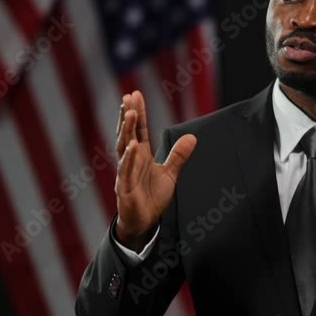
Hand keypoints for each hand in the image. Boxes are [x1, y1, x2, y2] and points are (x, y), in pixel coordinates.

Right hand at [114, 90, 196, 250]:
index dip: (137, 112)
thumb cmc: (152, 196)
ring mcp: (125, 172)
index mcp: (140, 155)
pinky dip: (128, 158)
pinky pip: (126, 170)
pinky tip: (132, 145)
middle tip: (127, 96)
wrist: (144, 221)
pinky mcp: (124, 187)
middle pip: (128, 133)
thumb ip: (178, 155)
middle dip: (127, 115)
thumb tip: (192, 137)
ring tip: (129, 113)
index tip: (135, 94)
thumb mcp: (170, 173)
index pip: (138, 129)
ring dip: (126, 130)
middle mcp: (131, 160)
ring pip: (123, 148)